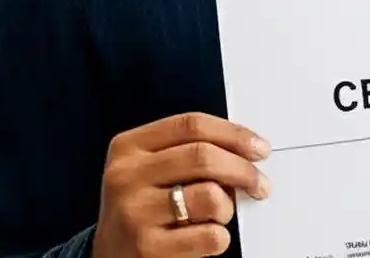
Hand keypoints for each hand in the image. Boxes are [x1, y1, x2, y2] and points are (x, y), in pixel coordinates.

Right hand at [92, 112, 272, 257]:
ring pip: (210, 196)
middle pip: (204, 157)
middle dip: (243, 170)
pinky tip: (206, 238)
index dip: (234, 133)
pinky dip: (220, 238)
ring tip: (218, 216)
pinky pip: (209, 236)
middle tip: (260, 184)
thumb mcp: (148, 170)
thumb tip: (246, 150)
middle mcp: (126, 177)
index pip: (191, 125)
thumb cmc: (140, 208)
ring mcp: (134, 213)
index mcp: (128, 147)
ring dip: (227, 208)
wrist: (109, 257)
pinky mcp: (147, 248)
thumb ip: (186, 153)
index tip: (259, 147)